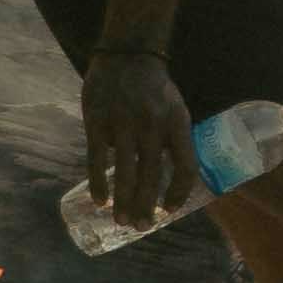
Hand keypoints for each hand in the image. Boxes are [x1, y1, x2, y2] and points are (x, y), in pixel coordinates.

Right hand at [79, 47, 197, 232]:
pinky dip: (99, 183)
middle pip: (153, 175)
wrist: (127, 55)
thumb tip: (174, 181)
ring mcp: (123, 124)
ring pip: (125, 172)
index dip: (179, 192)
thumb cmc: (155, 90)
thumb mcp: (176, 110)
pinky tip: (100, 200)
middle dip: (147, 206)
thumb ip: (174, 141)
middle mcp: (152, 125)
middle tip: (141, 227)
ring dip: (124, 201)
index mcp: (177, 123)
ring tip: (122, 221)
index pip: (185, 166)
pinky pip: (97, 160)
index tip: (169, 210)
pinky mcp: (97, 122)